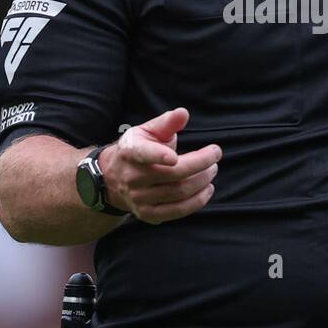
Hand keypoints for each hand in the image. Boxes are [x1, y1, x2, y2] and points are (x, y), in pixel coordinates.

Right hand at [98, 107, 221, 223]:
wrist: (113, 178)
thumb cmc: (138, 149)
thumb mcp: (146, 131)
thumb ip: (166, 122)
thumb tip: (183, 113)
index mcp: (130, 152)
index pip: (144, 154)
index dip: (158, 156)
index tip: (175, 157)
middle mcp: (132, 177)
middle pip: (174, 174)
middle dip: (201, 164)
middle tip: (214, 156)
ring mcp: (139, 198)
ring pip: (179, 193)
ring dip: (203, 181)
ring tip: (212, 170)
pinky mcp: (148, 214)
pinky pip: (178, 211)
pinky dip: (197, 201)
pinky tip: (207, 190)